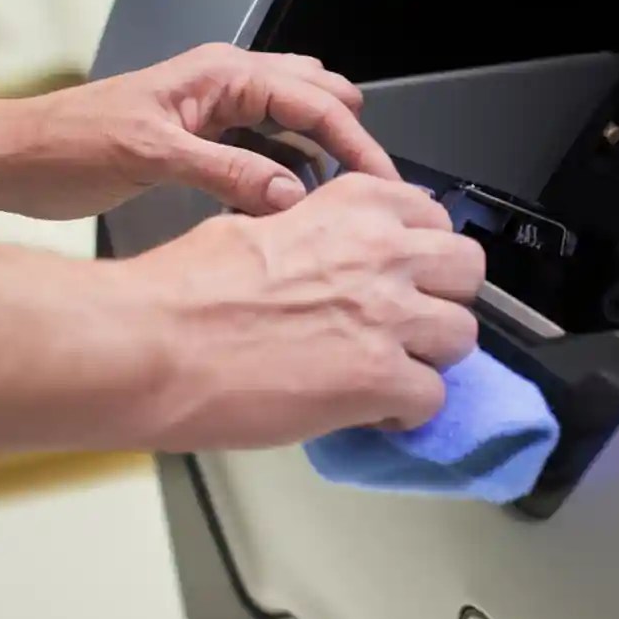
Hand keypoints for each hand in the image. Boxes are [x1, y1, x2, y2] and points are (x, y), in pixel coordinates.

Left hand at [0, 42, 396, 221]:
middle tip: (374, 192)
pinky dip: (292, 172)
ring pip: (297, 124)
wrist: (19, 158)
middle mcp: (227, 84)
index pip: (313, 100)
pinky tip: (297, 204)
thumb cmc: (70, 143)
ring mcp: (220, 109)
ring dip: (323, 157)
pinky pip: (270, 148)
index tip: (383, 180)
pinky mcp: (210, 138)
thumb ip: (229, 172)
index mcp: (221, 74)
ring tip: (345, 202)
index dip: (355, 141)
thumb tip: (293, 195)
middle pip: (317, 102)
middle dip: (350, 143)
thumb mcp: (154, 157)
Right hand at [122, 173, 484, 449]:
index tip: (404, 273)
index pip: (434, 215)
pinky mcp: (380, 378)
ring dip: (431, 358)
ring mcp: (389, 316)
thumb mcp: (257, 227)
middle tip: (409, 322)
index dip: (422, 251)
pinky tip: (371, 412)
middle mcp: (385, 252)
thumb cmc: (182, 290)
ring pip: (463, 336)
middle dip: (444, 298)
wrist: (151, 345)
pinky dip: (406, 412)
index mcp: (355, 206)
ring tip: (390, 371)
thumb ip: (316, 235)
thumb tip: (327, 258)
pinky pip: (433, 399)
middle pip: (467, 269)